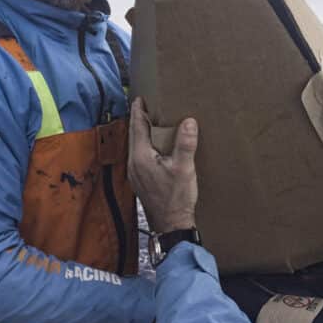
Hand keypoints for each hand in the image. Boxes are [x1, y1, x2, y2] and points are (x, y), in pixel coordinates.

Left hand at [128, 97, 198, 233]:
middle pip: (134, 135)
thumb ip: (185, 143)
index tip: (140, 98)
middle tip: (144, 105)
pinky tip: (154, 145)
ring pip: (135, 145)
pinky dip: (144, 144)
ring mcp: (135, 174)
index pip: (137, 127)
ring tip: (150, 121)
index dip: (138, 111)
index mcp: (141, 157)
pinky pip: (139, 155)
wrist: (171, 224)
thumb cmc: (176, 198)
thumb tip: (188, 121)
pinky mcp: (140, 180)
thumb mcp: (184, 168)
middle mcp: (134, 164)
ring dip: (141, 132)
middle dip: (138, 119)